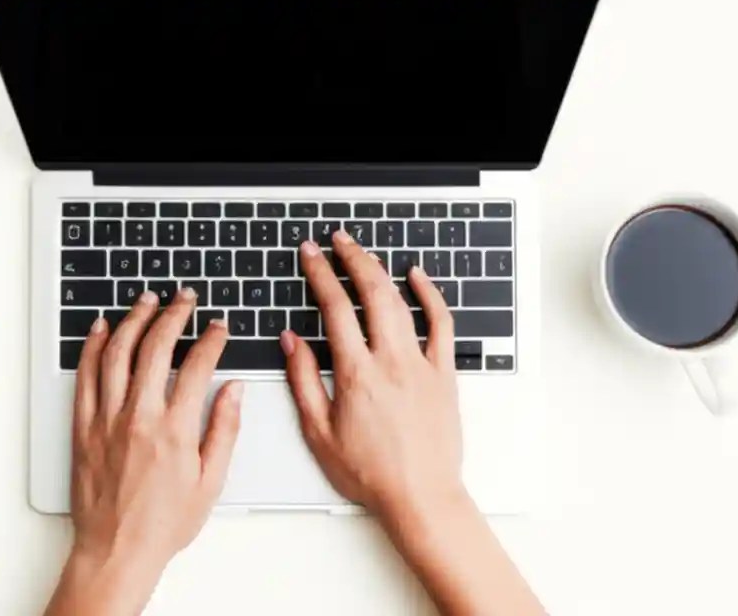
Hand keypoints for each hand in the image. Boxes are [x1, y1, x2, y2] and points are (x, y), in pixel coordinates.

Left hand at [45, 288, 242, 615]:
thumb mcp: (211, 482)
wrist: (116, 550)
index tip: (217, 327)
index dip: (210, 339)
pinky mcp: (83, 428)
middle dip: (174, 314)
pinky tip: (103, 329)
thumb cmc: (162, 524)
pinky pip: (85, 377)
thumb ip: (224, 431)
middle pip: (155, 347)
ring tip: (147, 301)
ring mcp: (106, 420)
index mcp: (175, 430)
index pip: (197, 366)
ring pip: (117, 354)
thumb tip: (234, 392)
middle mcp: (138, 418)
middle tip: (184, 299)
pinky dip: (93, 347)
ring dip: (134, 319)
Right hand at [282, 232, 465, 519]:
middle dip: (352, 258)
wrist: (420, 496)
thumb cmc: (370, 473)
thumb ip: (303, 381)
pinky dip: (431, 295)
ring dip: (382, 271)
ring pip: (402, 302)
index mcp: (356, 374)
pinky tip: (419, 277)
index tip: (310, 254)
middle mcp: (391, 361)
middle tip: (337, 240)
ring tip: (365, 254)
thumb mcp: (319, 432)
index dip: (320, 274)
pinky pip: (441, 324)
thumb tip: (292, 341)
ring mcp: (421, 364)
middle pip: (371, 293)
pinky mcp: (444, 374)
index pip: (334, 309)